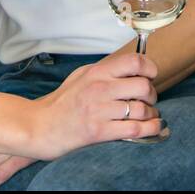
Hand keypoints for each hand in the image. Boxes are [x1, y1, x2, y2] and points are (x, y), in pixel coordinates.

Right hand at [24, 52, 163, 158]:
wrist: (40, 126)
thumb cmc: (62, 102)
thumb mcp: (81, 76)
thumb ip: (105, 71)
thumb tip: (132, 67)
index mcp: (97, 72)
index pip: (135, 62)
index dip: (150, 68)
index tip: (151, 75)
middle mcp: (100, 88)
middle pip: (144, 86)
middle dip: (152, 94)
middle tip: (148, 100)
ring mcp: (100, 110)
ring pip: (142, 109)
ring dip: (152, 114)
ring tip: (149, 115)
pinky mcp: (99, 132)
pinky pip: (135, 129)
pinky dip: (150, 128)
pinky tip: (154, 127)